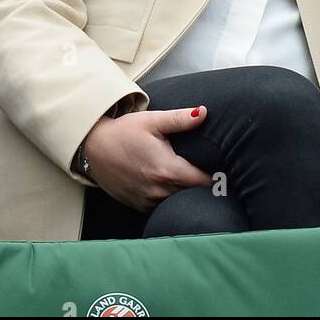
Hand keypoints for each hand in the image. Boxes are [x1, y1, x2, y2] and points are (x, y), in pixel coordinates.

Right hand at [82, 106, 212, 210]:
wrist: (92, 148)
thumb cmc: (124, 132)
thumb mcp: (152, 121)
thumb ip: (180, 119)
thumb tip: (204, 112)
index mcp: (167, 169)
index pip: (203, 182)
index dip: (218, 178)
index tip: (227, 172)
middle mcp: (158, 190)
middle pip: (193, 195)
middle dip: (206, 187)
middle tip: (219, 177)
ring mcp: (147, 201)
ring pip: (178, 203)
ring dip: (188, 195)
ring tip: (198, 184)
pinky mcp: (138, 206)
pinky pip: (162, 207)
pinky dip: (171, 200)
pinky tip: (174, 189)